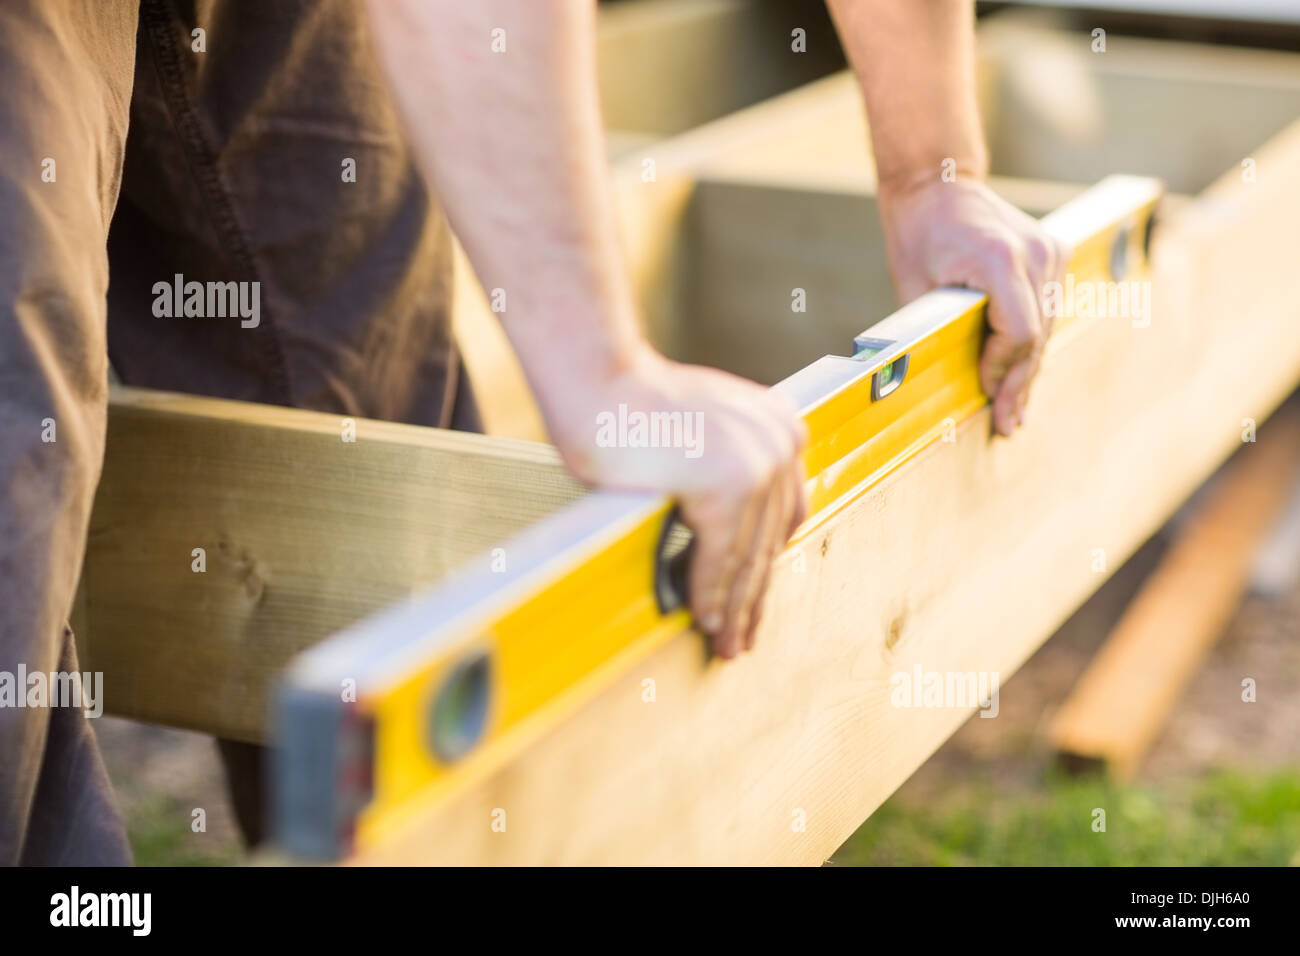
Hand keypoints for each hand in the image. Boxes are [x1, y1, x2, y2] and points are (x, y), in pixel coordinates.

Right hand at [548, 348, 807, 658]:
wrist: (600, 383)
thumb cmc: (634, 407)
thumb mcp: (706, 433)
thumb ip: (731, 473)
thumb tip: (735, 541)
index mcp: (782, 429)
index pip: (782, 516)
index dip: (766, 564)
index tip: (754, 598)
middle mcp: (779, 444)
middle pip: (768, 541)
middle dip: (752, 596)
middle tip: (742, 635)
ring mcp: (757, 464)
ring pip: (746, 557)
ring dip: (732, 607)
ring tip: (724, 642)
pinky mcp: (727, 486)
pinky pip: (718, 558)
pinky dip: (708, 593)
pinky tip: (702, 619)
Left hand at [876, 176, 1068, 435]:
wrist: (938, 183)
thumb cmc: (919, 234)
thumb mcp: (914, 286)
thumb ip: (934, 331)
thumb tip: (938, 385)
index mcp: (1000, 259)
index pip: (1018, 333)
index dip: (1002, 369)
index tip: (985, 394)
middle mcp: (1035, 254)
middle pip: (1036, 336)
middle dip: (1020, 383)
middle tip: (1009, 424)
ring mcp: (1050, 252)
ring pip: (1046, 327)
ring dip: (1029, 368)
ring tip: (1016, 409)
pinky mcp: (1054, 253)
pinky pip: (1046, 309)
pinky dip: (1033, 342)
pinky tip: (1022, 373)